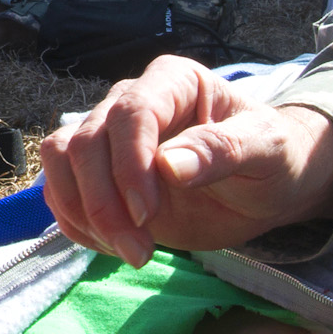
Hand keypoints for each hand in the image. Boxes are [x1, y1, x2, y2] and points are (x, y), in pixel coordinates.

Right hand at [39, 56, 332, 264]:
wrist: (266, 187)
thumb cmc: (273, 158)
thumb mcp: (265, 152)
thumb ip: (221, 151)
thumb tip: (169, 165)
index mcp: (174, 82)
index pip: (131, 112)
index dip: (129, 164)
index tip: (149, 214)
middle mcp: (132, 101)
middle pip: (84, 142)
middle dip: (104, 203)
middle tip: (141, 251)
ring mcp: (109, 138)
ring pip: (59, 161)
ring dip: (83, 213)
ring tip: (129, 251)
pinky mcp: (99, 175)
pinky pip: (61, 191)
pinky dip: (77, 224)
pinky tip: (115, 246)